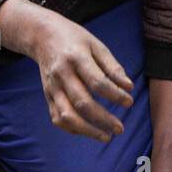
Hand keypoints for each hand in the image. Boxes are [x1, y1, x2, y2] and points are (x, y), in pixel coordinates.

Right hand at [0, 0, 132, 141]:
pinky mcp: (47, 96)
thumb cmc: (74, 39)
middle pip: (82, 102)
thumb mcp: (96, 45)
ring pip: (67, 116)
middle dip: (103, 119)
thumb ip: (112, 67)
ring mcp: (52, 87)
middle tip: (120, 128)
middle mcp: (61, 74)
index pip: (97, 82)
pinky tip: (89, 131)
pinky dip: (73, 129)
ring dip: (87, 130)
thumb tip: (129, 88)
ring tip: (106, 136)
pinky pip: (57, 118)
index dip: (115, 95)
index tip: (129, 102)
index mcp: (76, 58)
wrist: (42, 36)